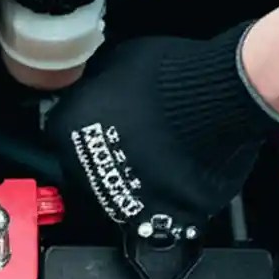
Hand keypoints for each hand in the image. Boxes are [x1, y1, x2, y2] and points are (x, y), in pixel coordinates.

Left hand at [45, 23, 278, 237]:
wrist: (220, 99)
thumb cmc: (170, 73)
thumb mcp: (116, 62)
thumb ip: (97, 85)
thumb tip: (97, 88)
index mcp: (66, 132)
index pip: (59, 136)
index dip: (81, 127)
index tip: (97, 121)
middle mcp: (85, 173)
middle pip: (83, 170)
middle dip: (101, 156)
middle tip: (129, 137)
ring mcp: (121, 200)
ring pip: (116, 194)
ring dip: (129, 178)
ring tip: (155, 154)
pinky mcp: (159, 215)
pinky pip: (153, 207)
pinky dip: (160, 192)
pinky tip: (175, 169)